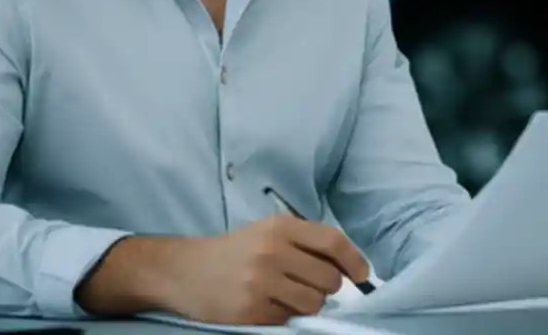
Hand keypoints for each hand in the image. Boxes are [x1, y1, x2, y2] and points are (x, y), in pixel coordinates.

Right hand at [160, 214, 369, 324]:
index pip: (333, 243)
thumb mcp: (269, 232)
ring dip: (309, 304)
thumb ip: (306, 243)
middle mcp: (272, 252)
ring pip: (314, 303)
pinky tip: (265, 304)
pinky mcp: (250, 310)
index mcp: (280, 227)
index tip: (363, 275)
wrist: (184, 270)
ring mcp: (260, 283)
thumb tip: (349, 266)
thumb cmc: (236, 250)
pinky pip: (288, 319)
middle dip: (328, 287)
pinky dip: (284, 315)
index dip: (355, 261)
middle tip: (309, 285)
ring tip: (287, 295)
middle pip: (328, 279)